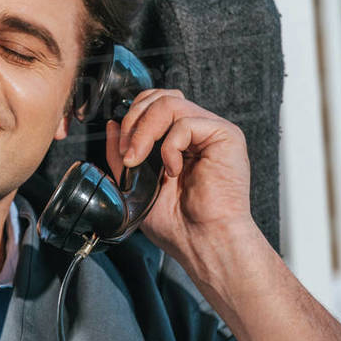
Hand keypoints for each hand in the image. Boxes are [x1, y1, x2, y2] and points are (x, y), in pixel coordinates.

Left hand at [105, 90, 253, 268]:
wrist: (203, 243)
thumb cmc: (177, 224)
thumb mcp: (136, 184)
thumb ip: (123, 153)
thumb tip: (113, 124)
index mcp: (181, 140)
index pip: (154, 103)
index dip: (132, 117)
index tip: (122, 151)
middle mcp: (199, 131)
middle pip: (159, 97)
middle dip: (134, 120)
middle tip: (127, 154)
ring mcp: (213, 131)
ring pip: (169, 103)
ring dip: (144, 131)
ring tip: (139, 159)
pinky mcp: (227, 136)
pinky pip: (186, 122)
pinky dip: (169, 146)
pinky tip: (173, 170)